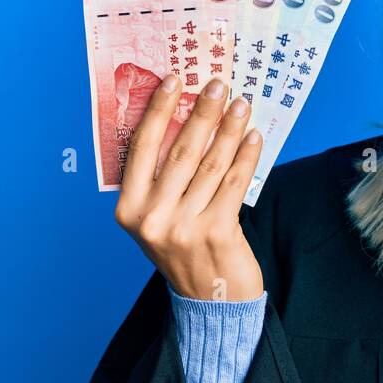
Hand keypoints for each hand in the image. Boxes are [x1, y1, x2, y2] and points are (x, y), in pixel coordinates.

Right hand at [113, 75, 264, 301]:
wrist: (211, 302)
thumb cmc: (186, 249)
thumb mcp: (160, 218)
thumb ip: (164, 179)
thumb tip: (187, 119)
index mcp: (129, 209)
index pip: (142, 148)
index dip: (159, 111)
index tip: (174, 80)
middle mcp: (152, 218)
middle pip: (180, 151)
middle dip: (202, 113)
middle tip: (219, 84)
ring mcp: (184, 227)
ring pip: (210, 164)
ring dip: (229, 129)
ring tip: (242, 104)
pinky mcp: (216, 233)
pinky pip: (234, 183)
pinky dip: (246, 156)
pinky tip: (254, 136)